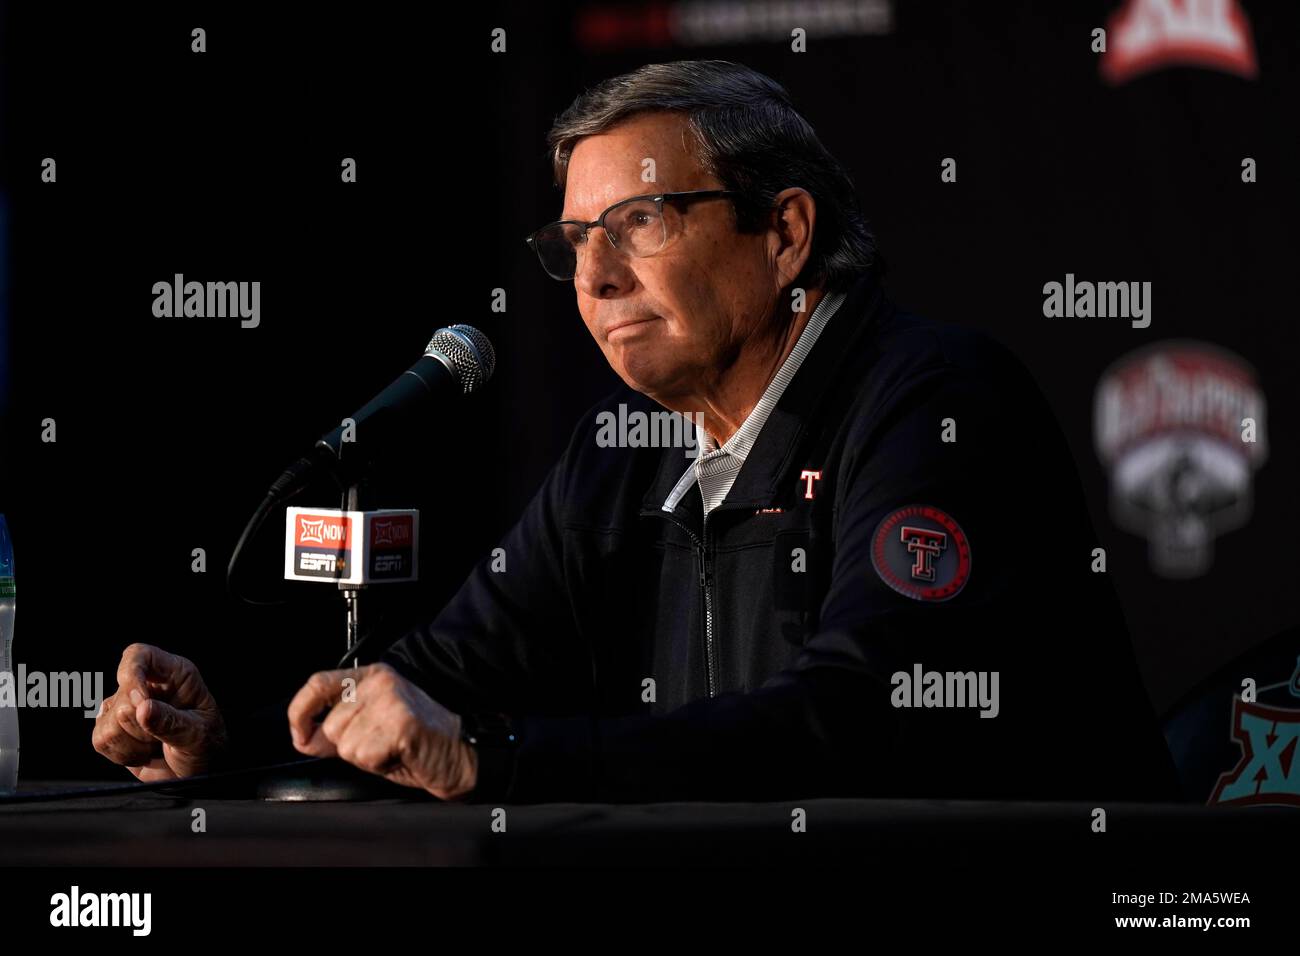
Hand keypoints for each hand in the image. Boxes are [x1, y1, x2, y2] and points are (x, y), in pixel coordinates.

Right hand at [92, 643, 228, 780]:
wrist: (196, 776)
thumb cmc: (205, 748)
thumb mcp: (198, 735)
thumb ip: (171, 722)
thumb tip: (142, 708)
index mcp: (174, 675)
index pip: (139, 654)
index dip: (131, 673)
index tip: (141, 701)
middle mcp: (146, 686)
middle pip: (122, 697)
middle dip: (142, 726)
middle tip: (165, 737)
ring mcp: (126, 707)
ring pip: (107, 722)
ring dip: (134, 744)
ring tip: (157, 745)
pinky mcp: (112, 730)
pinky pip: (100, 741)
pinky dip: (123, 755)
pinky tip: (144, 754)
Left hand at [286, 662, 477, 800]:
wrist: (459, 754)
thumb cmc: (419, 742)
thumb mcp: (373, 724)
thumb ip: (340, 725)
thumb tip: (304, 738)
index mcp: (372, 676)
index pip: (318, 683)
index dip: (300, 712)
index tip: (299, 733)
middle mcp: (380, 682)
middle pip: (331, 726)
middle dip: (349, 747)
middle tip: (381, 744)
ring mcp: (390, 700)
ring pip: (346, 745)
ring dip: (366, 757)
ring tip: (393, 749)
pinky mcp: (400, 722)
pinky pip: (366, 756)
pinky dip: (380, 764)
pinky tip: (401, 754)